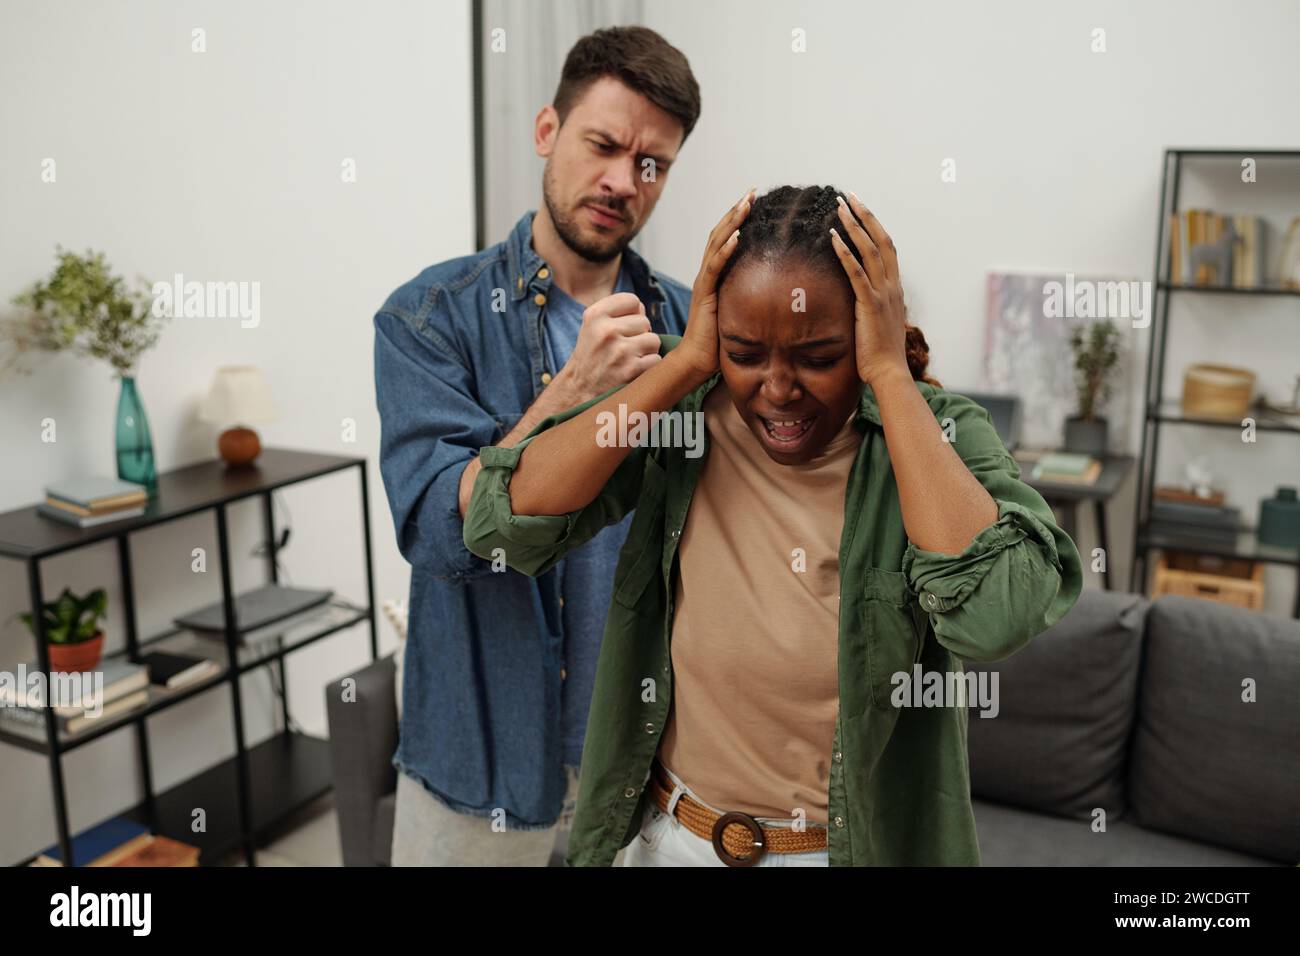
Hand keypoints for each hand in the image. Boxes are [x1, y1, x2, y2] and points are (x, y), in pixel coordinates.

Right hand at [555, 292, 662, 402]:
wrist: (579, 392)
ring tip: (630, 358)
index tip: (623, 326)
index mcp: (594, 315)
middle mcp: (606, 330)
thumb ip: (616, 313)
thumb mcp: (592, 327)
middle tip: (624, 347)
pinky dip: (649, 366)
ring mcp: (619, 351)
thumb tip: (642, 308)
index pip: (632, 301)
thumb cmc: (590, 356)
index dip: (632, 314)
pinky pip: (656, 359)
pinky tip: (634, 370)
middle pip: (644, 321)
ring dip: (646, 350)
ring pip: (653, 339)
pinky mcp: (631, 370)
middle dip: (639, 334)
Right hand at [677, 188, 754, 376]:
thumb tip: (774, 286)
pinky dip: (726, 250)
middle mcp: (706, 273)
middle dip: (737, 211)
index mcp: (714, 275)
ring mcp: (704, 282)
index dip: (739, 218)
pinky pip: (715, 267)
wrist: (698, 360)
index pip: (726, 238)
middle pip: (720, 233)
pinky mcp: (704, 294)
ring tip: (746, 203)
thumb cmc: (720, 341)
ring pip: (716, 243)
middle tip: (753, 191)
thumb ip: (749, 294)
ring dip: (732, 222)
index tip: (755, 200)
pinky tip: (738, 236)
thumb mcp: (738, 310)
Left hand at [829, 191, 911, 385]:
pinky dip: (845, 252)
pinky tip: (833, 237)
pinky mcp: (870, 305)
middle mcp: (893, 287)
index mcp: (895, 290)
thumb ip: (872, 308)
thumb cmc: (881, 356)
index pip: (886, 249)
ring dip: (854, 226)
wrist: (889, 374)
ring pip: (870, 250)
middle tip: (849, 197)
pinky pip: (857, 272)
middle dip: (865, 216)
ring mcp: (884, 294)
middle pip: (881, 241)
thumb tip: (859, 302)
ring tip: (839, 207)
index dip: (873, 227)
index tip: (860, 210)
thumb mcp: (878, 325)